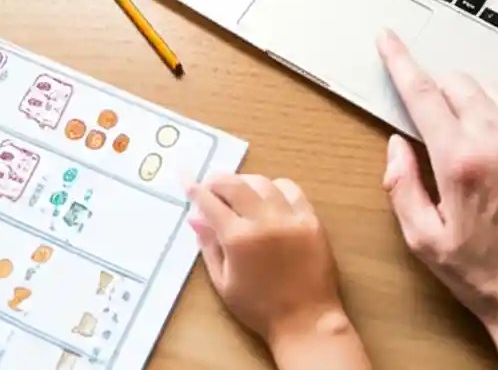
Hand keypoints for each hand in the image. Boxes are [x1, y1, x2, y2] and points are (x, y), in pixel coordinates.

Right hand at [187, 175, 369, 369]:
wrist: (305, 320)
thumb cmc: (259, 307)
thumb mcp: (224, 282)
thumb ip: (209, 247)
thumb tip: (195, 217)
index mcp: (239, 239)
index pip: (210, 202)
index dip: (194, 187)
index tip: (185, 176)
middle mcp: (264, 221)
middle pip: (235, 184)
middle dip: (217, 180)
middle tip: (210, 185)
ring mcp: (291, 218)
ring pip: (263, 183)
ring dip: (245, 181)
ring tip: (237, 190)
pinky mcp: (312, 220)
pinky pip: (292, 190)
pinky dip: (275, 187)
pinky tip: (269, 196)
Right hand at [378, 31, 497, 369]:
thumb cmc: (483, 278)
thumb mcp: (422, 239)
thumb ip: (401, 183)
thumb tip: (397, 145)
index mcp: (461, 162)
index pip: (423, 94)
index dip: (401, 61)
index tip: (389, 39)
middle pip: (463, 85)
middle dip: (441, 87)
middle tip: (433, 111)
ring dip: (477, 103)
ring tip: (470, 139)